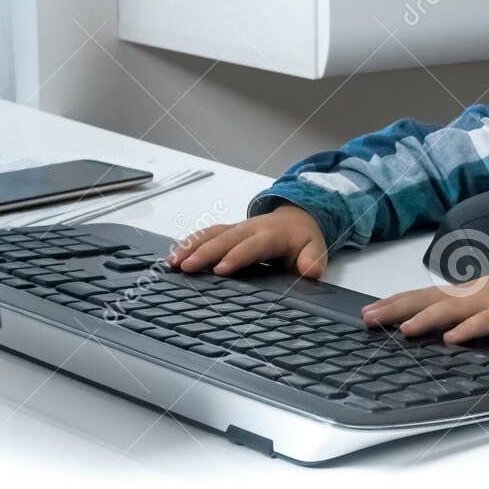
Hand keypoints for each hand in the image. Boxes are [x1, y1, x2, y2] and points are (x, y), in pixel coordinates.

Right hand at [166, 205, 328, 277]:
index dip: (236, 256)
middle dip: (205, 252)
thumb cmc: (302, 238)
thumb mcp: (316, 248)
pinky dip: (188, 243)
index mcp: (271, 235)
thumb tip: (311, 271)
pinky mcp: (227, 231)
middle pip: (225, 239)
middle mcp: (250, 229)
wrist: (296, 217)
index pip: (252, 246)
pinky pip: (205, 234)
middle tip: (187, 267)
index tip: (221, 270)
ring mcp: (236, 228)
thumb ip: (313, 259)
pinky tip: (173, 256)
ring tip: (172, 262)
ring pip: (211, 234)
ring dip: (190, 246)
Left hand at [361, 264, 488, 343]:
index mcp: (461, 292)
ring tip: (404, 330)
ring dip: (426, 319)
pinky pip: (485, 322)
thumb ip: (457, 312)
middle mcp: (470, 294)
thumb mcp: (481, 302)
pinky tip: (452, 338)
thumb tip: (425, 324)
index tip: (368, 311)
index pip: (420, 295)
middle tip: (370, 319)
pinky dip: (468, 329)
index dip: (393, 302)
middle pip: (428, 299)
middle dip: (397, 308)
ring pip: (452, 309)